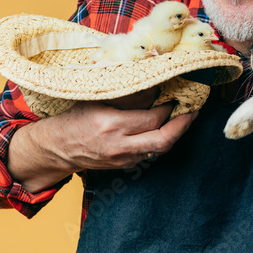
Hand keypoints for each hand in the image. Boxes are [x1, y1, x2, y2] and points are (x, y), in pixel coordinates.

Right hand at [8, 88, 197, 191]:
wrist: (58, 147)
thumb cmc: (76, 117)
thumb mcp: (96, 98)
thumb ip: (126, 93)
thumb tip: (155, 85)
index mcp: (111, 124)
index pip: (152, 116)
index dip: (169, 104)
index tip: (177, 91)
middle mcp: (120, 145)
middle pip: (164, 138)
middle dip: (183, 123)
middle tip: (194, 108)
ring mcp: (123, 159)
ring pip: (160, 148)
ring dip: (175, 132)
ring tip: (185, 115)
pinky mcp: (125, 166)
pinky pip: (149, 152)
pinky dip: (159, 138)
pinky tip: (165, 125)